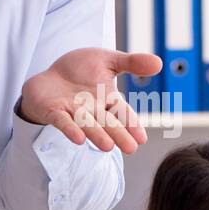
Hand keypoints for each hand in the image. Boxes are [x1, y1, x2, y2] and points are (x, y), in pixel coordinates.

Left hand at [18, 47, 162, 152]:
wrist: (48, 77)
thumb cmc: (80, 72)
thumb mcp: (107, 60)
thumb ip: (132, 63)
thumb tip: (159, 62)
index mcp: (107, 100)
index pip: (123, 113)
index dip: (132, 124)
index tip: (142, 138)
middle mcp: (92, 109)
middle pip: (107, 122)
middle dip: (118, 134)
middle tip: (131, 149)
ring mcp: (72, 112)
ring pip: (87, 124)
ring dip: (97, 135)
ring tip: (108, 147)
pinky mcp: (53, 111)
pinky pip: (62, 121)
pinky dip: (70, 129)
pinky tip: (78, 139)